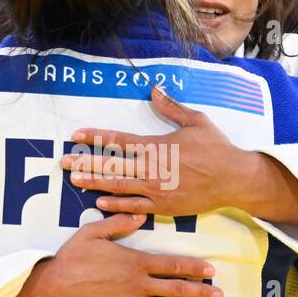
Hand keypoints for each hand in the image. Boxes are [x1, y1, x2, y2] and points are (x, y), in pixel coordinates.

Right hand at [30, 211, 223, 296]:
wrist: (54, 288)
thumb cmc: (72, 258)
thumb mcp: (93, 232)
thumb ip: (118, 223)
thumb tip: (140, 216)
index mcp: (136, 262)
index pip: (173, 264)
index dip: (194, 267)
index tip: (210, 270)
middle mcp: (139, 284)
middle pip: (177, 288)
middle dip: (200, 291)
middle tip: (219, 294)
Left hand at [59, 84, 256, 217]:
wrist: (234, 179)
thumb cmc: (216, 148)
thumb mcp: (196, 120)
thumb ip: (171, 107)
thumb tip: (154, 89)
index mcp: (157, 146)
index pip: (118, 140)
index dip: (95, 136)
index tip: (76, 134)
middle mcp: (152, 168)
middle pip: (112, 164)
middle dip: (85, 162)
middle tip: (64, 162)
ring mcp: (156, 189)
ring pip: (118, 186)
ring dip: (94, 182)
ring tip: (75, 180)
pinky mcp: (163, 207)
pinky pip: (134, 207)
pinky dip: (116, 205)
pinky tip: (99, 203)